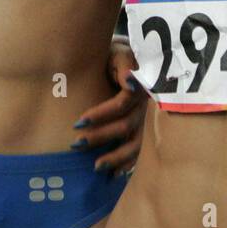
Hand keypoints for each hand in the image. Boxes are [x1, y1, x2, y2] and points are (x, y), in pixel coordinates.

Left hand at [71, 40, 146, 175]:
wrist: (131, 58)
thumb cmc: (118, 56)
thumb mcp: (119, 52)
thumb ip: (123, 64)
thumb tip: (130, 81)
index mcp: (140, 85)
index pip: (121, 104)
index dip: (100, 114)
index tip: (78, 121)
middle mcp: (147, 105)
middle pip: (126, 126)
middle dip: (101, 137)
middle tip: (76, 144)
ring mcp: (149, 120)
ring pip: (136, 144)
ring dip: (116, 157)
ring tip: (95, 167)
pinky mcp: (148, 131)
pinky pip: (141, 152)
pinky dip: (127, 164)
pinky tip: (113, 174)